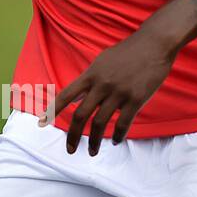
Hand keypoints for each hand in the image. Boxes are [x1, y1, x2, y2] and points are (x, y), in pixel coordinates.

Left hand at [41, 32, 176, 154]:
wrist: (153, 44)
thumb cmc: (126, 53)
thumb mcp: (101, 62)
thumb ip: (89, 81)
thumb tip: (76, 99)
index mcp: (90, 75)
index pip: (66, 95)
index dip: (53, 110)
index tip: (43, 122)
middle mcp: (101, 85)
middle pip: (81, 115)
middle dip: (73, 135)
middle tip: (70, 150)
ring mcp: (119, 93)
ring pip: (100, 123)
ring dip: (94, 141)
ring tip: (92, 151)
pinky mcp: (136, 99)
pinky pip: (123, 123)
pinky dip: (117, 135)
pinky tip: (115, 141)